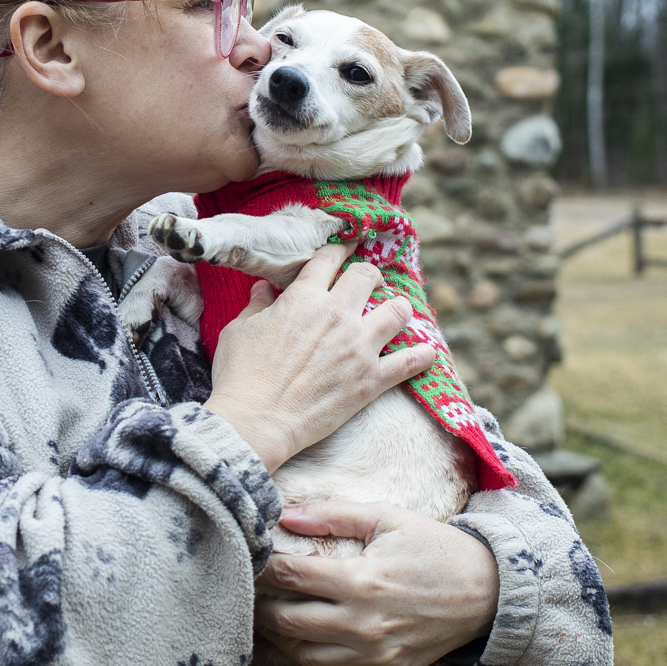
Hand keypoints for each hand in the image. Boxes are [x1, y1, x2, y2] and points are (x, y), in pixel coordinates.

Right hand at [203, 243, 435, 471]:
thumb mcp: (239, 330)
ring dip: (397, 308)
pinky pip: (409, 362)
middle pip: (367, 276)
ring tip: (394, 312)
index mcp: (304, 298)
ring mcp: (359, 347)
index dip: (339, 248)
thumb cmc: (240, 374)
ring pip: (397, 311)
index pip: (329, 260)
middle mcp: (337, 315)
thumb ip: (257, 305)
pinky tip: (427, 352)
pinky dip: (421, 356)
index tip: (347, 244)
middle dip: (368, 275)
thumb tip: (264, 289)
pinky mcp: (371, 379)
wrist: (256, 420)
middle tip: (366, 282)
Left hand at [254, 501, 499, 665]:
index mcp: (362, 582)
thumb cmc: (433, 548)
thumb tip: (284, 514)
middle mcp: (364, 625)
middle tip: (249, 586)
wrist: (487, 594)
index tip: (249, 556)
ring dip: (279, 633)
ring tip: (269, 609)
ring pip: (301, 653)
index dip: (262, 566)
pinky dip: (309, 652)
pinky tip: (302, 630)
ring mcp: (373, 655)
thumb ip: (332, 514)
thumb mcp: (387, 518)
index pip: (290, 576)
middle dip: (260, 603)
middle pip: (285, 621)